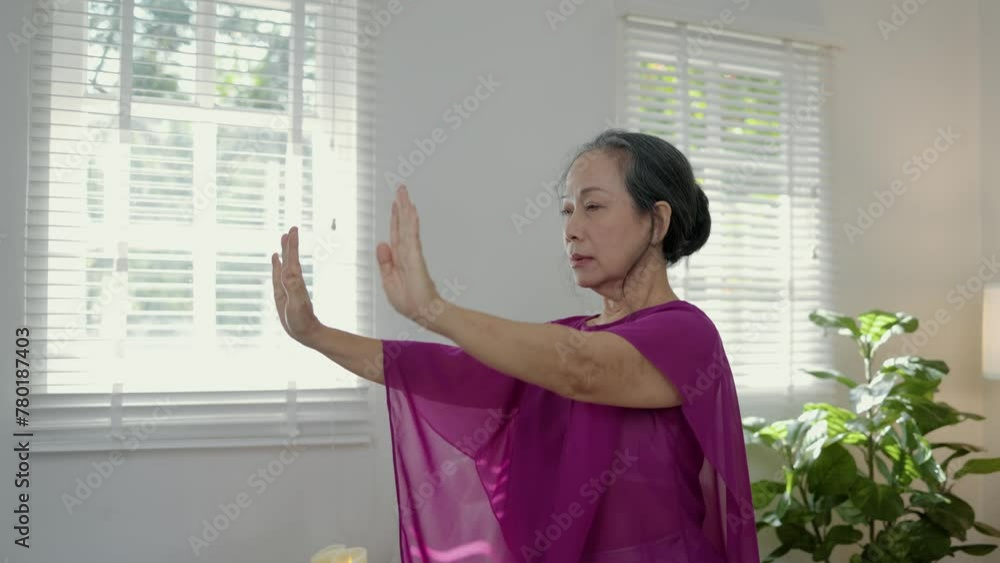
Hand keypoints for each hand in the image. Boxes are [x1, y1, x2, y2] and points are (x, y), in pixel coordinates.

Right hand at [272, 226, 322, 346]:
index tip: (293, 229)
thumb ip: (293, 288)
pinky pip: (277, 274)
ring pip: (284, 263)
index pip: (293, 258)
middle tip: (290, 229)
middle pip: (290, 257)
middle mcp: (292, 280)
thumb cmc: (301, 320)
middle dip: (290, 243)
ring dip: (284, 250)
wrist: (305, 332)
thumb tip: (288, 272)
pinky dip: (276, 264)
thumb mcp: (296, 304)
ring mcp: (287, 285)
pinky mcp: (281, 292)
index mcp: (295, 281)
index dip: (292, 244)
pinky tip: (275, 258)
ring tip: (283, 237)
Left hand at [377, 184, 440, 323]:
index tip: (396, 203)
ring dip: (405, 209)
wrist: (424, 312)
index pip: (396, 233)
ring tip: (404, 193)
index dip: (395, 217)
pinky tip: (411, 211)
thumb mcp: (389, 281)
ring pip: (407, 226)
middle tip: (401, 189)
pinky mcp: (415, 258)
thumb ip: (385, 262)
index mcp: (399, 258)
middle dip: (401, 206)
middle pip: (402, 225)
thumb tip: (381, 243)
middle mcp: (406, 252)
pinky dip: (411, 223)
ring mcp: (412, 254)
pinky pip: (411, 236)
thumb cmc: (410, 301)